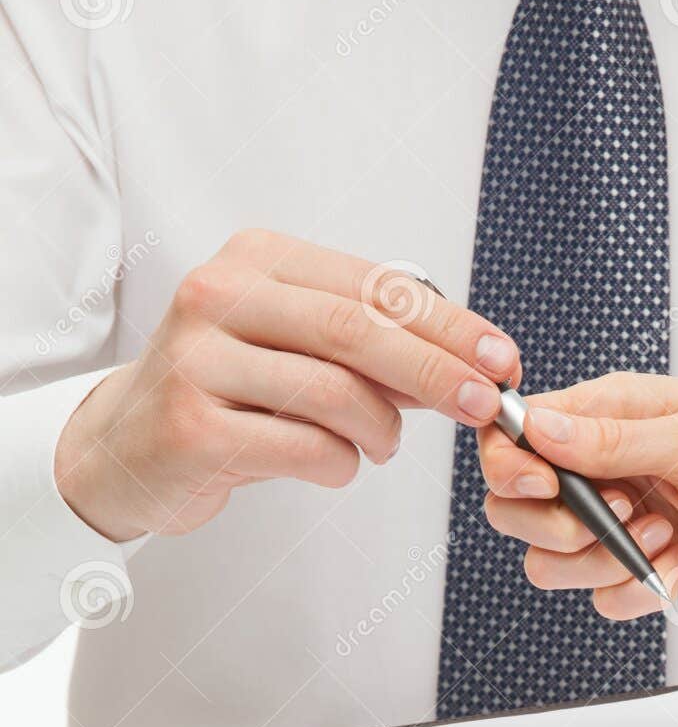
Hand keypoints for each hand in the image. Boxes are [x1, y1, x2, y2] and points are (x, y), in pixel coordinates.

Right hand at [55, 231, 519, 540]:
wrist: (125, 447)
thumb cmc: (228, 394)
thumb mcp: (295, 350)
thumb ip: (370, 348)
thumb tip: (469, 363)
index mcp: (257, 260)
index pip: (374, 285)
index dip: (449, 324)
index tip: (502, 358)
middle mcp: (220, 295)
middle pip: (357, 329)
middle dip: (438, 371)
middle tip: (486, 406)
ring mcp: (199, 359)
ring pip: (333, 390)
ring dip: (383, 428)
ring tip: (384, 446)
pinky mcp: (191, 425)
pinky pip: (302, 446)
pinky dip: (340, 464)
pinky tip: (338, 466)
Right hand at [478, 372, 677, 617]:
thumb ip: (611, 441)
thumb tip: (536, 427)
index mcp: (609, 416)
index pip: (517, 435)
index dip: (509, 463)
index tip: (543, 483)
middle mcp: (602, 470)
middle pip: (514, 508)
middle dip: (551, 524)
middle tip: (611, 517)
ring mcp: (619, 525)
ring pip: (550, 562)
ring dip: (599, 560)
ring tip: (663, 537)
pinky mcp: (643, 571)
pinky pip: (603, 597)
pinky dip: (639, 588)